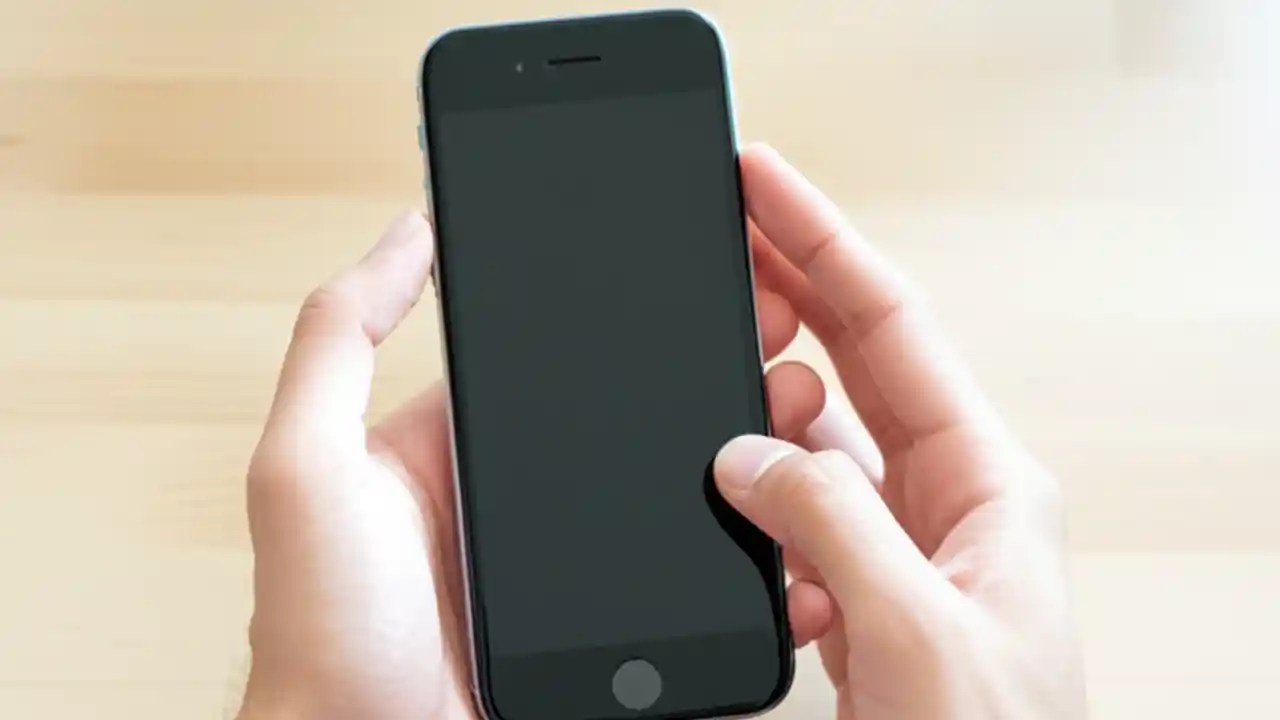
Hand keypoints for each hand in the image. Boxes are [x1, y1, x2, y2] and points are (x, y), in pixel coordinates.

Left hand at [236, 212, 834, 718]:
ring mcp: (571, 569)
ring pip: (678, 496)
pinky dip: (743, 563)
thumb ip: (338, 342)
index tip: (702, 275)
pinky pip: (690, 586)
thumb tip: (406, 233)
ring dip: (743, 464)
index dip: (634, 313)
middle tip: (781, 346)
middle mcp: (523, 500)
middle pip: (634, 420)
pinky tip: (788, 540)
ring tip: (805, 424)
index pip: (560, 355)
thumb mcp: (305, 466)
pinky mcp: (607, 634)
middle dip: (710, 378)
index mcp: (461, 445)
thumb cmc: (320, 632)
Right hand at [714, 145, 1086, 718]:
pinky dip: (760, 513)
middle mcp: (948, 501)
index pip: (892, 328)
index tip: (762, 184)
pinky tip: (745, 528)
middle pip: (854, 362)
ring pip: (817, 444)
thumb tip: (747, 454)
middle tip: (724, 238)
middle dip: (788, 295)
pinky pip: (798, 519)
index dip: (823, 241)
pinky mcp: (862, 593)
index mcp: (988, 484)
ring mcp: (903, 547)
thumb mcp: (917, 633)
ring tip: (721, 398)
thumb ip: (830, 529)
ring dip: (765, 422)